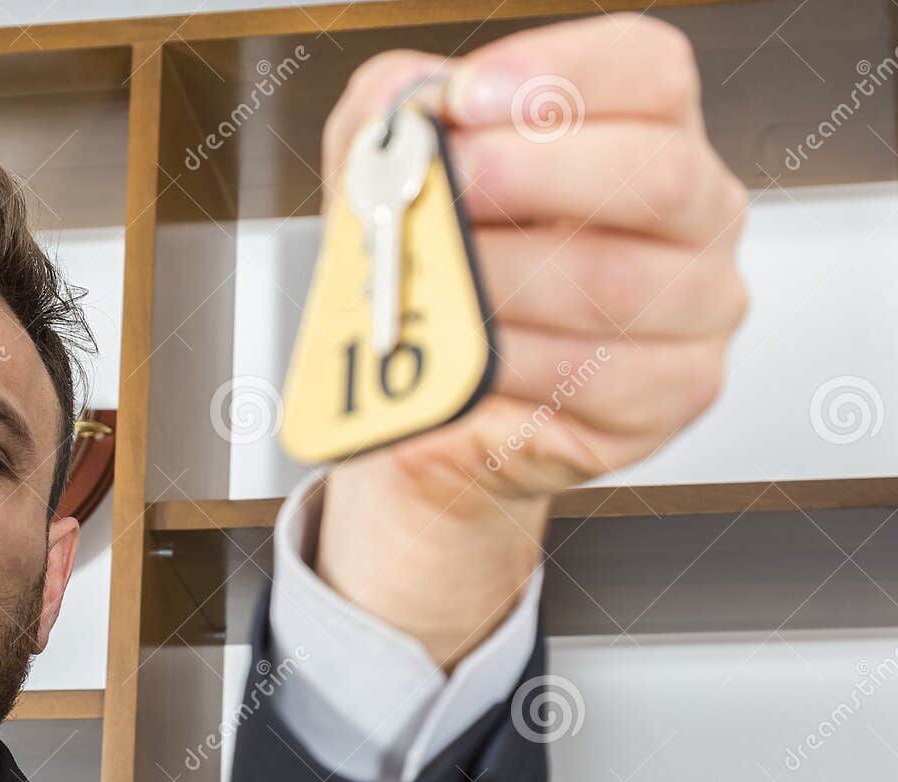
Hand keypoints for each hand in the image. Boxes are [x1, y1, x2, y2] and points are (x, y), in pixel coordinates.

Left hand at [312, 13, 749, 667]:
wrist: (428, 415)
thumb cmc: (418, 295)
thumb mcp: (382, 194)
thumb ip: (387, 129)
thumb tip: (400, 112)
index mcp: (634, 143)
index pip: (643, 74)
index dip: (555, 86)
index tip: (461, 113)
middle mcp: (688, 223)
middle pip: (657, 178)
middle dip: (531, 189)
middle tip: (443, 202)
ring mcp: (689, 321)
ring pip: (629, 293)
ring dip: (511, 298)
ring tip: (438, 305)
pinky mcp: (658, 412)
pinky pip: (601, 394)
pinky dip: (519, 385)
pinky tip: (474, 376)